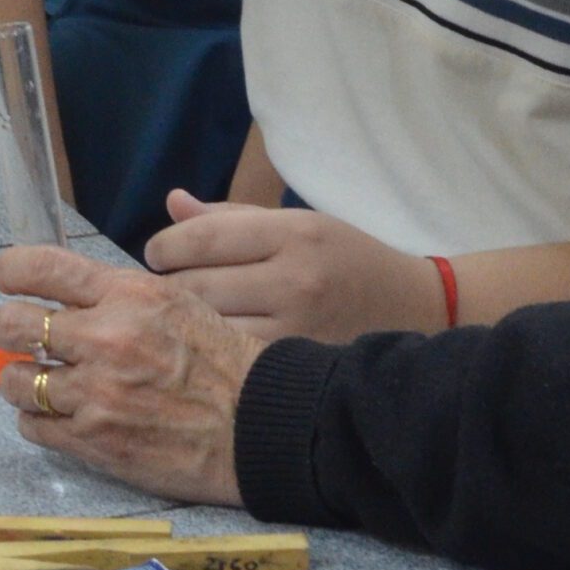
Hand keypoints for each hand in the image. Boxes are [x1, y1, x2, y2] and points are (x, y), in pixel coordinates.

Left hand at [0, 246, 261, 506]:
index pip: (42, 268)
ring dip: (24, 379)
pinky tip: (59, 413)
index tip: (8, 278)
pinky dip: (38, 418)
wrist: (252, 422)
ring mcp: (94, 393)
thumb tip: (68, 293)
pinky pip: (32, 426)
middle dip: (8, 327)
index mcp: (129, 294)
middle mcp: (105, 338)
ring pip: (17, 381)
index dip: (12, 270)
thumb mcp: (177, 301)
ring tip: (40, 380)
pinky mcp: (91, 441)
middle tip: (17, 333)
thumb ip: (120, 294)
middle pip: (14, 323)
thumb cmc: (220, 357)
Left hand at [144, 191, 447, 342]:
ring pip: (209, 329)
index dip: (167, 246)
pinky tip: (203, 349)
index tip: (156, 254)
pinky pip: (230, 359)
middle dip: (169, 287)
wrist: (413, 309)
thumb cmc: (346, 258)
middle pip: (199, 286)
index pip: (206, 237)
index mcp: (294, 232)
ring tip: (177, 320)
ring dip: (182, 325)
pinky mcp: (295, 366)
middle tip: (162, 290)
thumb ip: (231, 218)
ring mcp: (296, 329)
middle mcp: (295, 279)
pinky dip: (209, 353)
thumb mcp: (298, 224)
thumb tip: (173, 204)